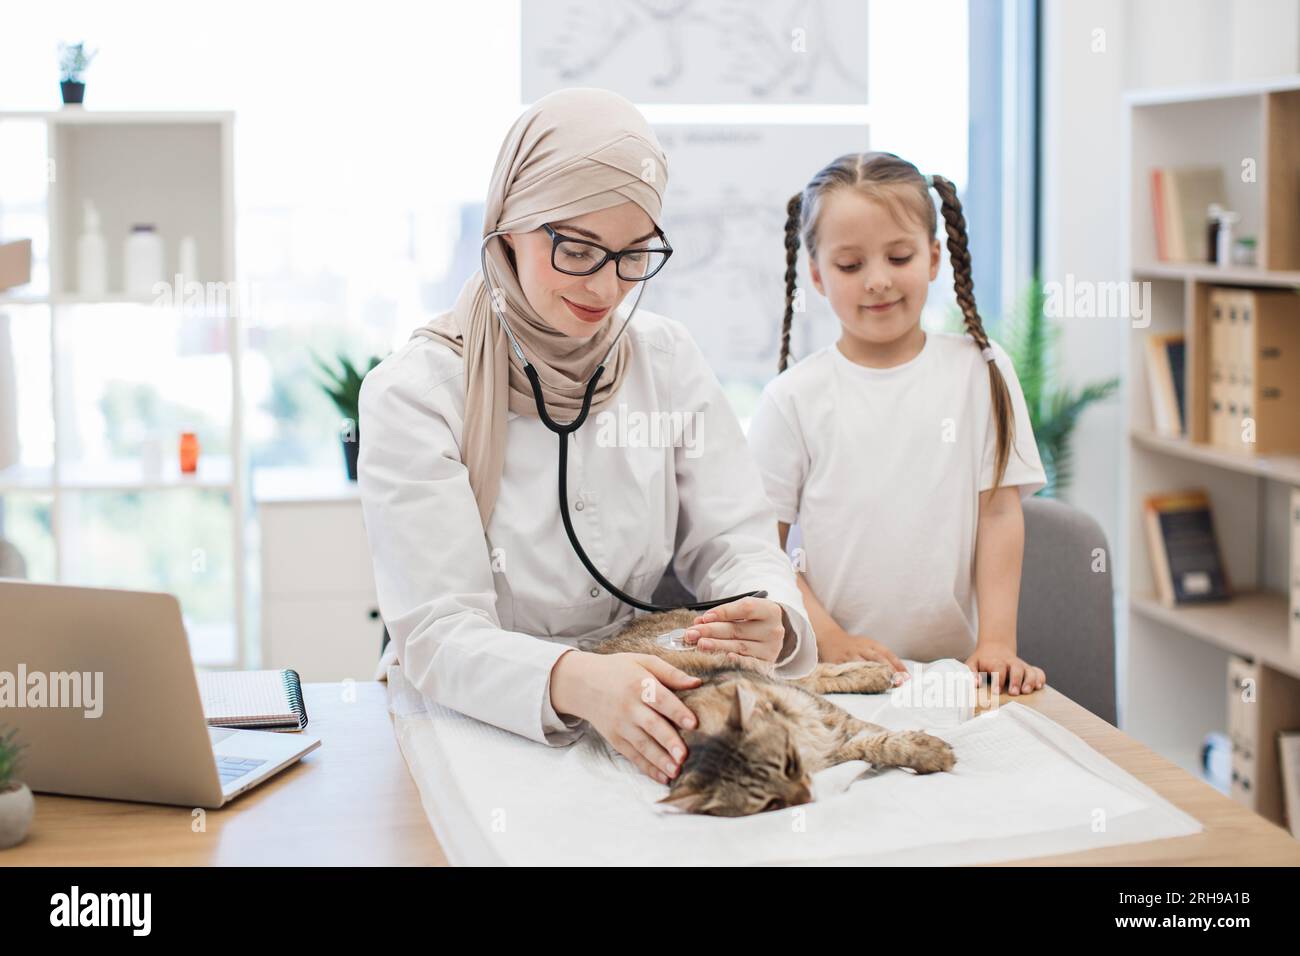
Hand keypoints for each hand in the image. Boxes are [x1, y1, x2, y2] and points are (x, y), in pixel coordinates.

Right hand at [550, 650, 700, 784]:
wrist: (581, 683)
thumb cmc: (618, 670)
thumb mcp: (642, 661)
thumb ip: (670, 672)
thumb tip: (697, 682)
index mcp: (639, 684)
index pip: (661, 699)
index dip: (677, 711)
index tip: (694, 724)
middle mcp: (629, 707)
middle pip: (652, 725)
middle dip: (668, 741)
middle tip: (684, 755)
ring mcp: (620, 725)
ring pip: (642, 745)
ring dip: (659, 760)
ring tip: (676, 771)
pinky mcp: (615, 739)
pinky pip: (632, 755)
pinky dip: (647, 768)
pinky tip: (663, 777)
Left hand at [684, 596, 786, 661]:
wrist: (771, 635)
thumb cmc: (753, 619)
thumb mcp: (743, 611)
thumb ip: (723, 614)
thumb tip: (699, 622)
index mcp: (770, 611)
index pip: (745, 609)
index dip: (724, 612)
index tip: (705, 617)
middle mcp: (773, 630)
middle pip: (738, 630)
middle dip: (711, 631)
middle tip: (691, 633)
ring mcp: (771, 649)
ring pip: (739, 647)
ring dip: (716, 646)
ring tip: (699, 644)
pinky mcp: (767, 665)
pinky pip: (746, 663)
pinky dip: (732, 660)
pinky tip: (720, 659)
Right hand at [818, 630, 908, 678]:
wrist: (830, 638)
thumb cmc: (854, 645)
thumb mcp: (869, 645)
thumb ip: (883, 657)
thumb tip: (903, 674)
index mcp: (870, 643)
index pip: (887, 654)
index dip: (898, 665)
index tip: (907, 676)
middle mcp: (861, 648)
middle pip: (878, 659)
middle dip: (889, 671)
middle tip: (898, 682)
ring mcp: (849, 655)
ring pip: (863, 665)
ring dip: (874, 675)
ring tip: (883, 685)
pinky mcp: (838, 662)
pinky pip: (848, 670)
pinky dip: (857, 678)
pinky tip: (864, 686)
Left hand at [964, 641, 1044, 695]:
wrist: (995, 648)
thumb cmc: (982, 661)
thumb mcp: (972, 663)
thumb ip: (971, 672)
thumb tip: (976, 683)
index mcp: (996, 661)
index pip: (998, 668)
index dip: (998, 679)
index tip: (997, 692)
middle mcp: (1010, 662)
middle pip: (1016, 668)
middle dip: (1016, 681)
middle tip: (1014, 693)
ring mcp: (1021, 665)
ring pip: (1029, 671)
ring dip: (1030, 681)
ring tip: (1026, 691)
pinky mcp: (1028, 669)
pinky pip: (1038, 672)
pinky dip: (1040, 678)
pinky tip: (1039, 686)